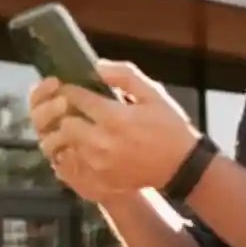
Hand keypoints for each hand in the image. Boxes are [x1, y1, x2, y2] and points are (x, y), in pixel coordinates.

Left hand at [31, 60, 199, 193]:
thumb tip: (97, 66)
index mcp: (114, 117)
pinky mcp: (98, 179)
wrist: (181, 166)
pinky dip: (69, 154)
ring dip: (64, 134)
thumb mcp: (153, 94)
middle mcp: (101, 142)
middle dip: (64, 113)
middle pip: (64, 124)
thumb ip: (125, 76)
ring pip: (64, 146)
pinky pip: (70, 166)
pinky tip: (78, 146)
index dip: (68, 89)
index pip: (76, 98)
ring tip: (73, 126)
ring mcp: (98, 164)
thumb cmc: (168, 126)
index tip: (68, 86)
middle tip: (69, 107)